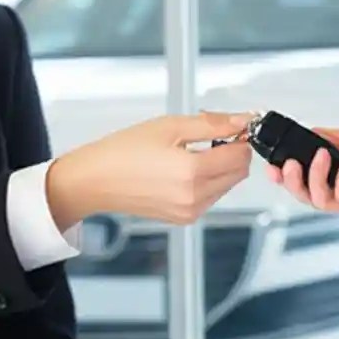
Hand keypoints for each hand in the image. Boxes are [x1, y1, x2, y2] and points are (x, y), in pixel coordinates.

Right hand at [48, 112, 252, 227]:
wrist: (96, 180)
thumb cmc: (123, 152)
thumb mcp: (171, 126)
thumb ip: (213, 123)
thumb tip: (242, 120)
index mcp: (192, 172)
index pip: (241, 155)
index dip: (241, 137)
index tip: (233, 127)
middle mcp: (194, 196)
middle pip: (239, 172)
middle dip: (233, 152)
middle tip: (212, 136)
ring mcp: (190, 211)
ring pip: (228, 185)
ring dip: (221, 167)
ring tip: (192, 152)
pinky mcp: (184, 218)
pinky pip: (211, 197)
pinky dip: (208, 181)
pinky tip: (185, 169)